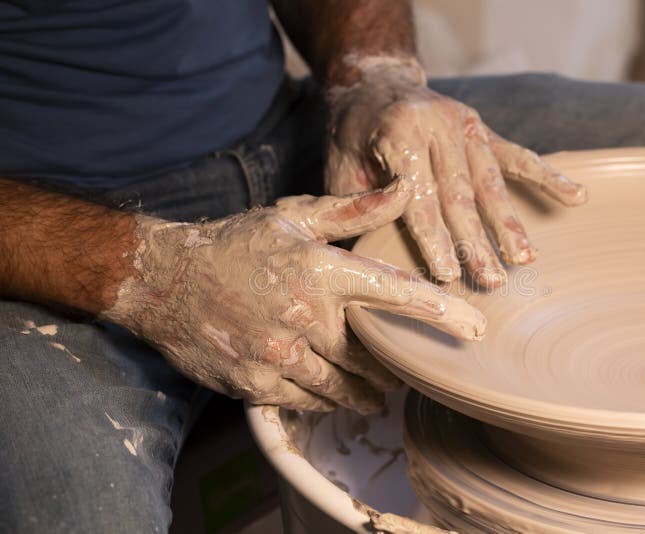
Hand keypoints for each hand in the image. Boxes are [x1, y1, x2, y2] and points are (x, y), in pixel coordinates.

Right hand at [102, 177, 485, 412]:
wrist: (164, 279)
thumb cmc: (236, 244)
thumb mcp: (294, 218)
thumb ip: (353, 210)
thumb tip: (404, 188)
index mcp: (321, 270)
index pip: (394, 294)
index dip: (440, 314)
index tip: (473, 330)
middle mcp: (306, 314)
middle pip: (374, 355)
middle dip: (393, 367)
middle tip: (402, 370)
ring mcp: (279, 353)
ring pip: (343, 387)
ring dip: (365, 392)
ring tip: (377, 393)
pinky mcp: (257, 382)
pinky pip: (307, 401)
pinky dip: (325, 400)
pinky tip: (331, 395)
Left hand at [326, 57, 587, 287]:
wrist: (374, 82)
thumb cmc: (352, 135)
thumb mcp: (340, 167)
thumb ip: (361, 205)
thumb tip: (378, 251)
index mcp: (398, 133)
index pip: (419, 194)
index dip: (433, 236)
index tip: (448, 273)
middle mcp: (437, 125)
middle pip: (460, 193)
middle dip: (477, 241)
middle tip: (493, 281)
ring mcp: (464, 125)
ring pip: (491, 180)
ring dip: (509, 222)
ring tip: (525, 258)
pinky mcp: (482, 129)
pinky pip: (517, 155)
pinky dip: (548, 177)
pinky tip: (576, 198)